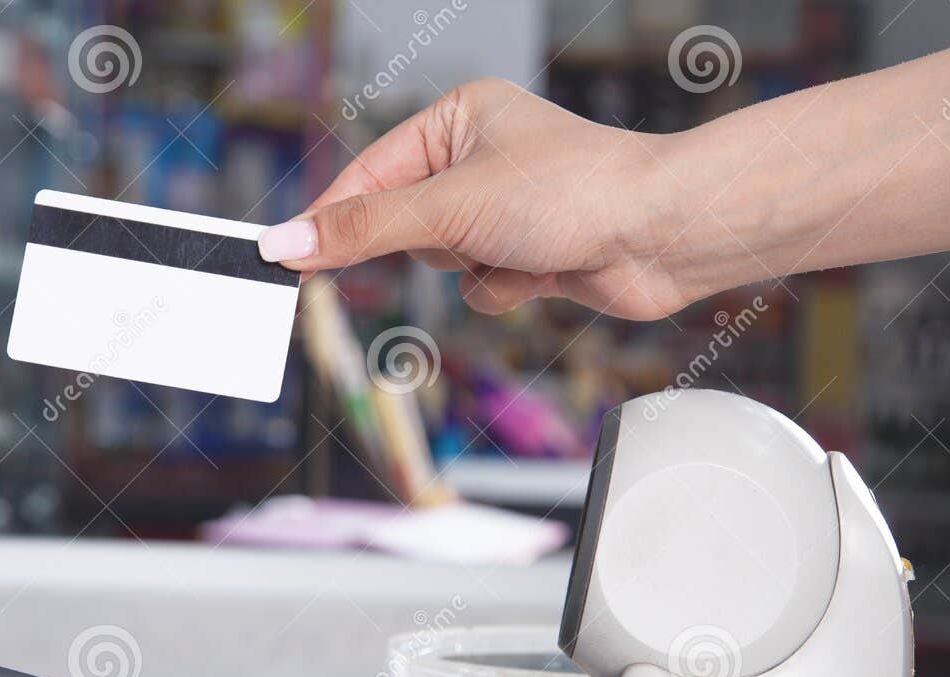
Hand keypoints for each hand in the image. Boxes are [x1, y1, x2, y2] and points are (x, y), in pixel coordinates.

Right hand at [257, 78, 684, 319]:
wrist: (661, 234)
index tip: (288, 256)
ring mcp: (504, 207)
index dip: (331, 218)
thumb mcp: (447, 209)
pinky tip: (543, 270)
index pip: (368, 173)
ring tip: (518, 246)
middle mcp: (479, 157)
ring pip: (440, 259)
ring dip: (470, 265)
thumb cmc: (574, 191)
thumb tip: (288, 242)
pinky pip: (477, 285)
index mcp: (458, 118)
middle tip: (442, 246)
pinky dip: (503, 287)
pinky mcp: (527, 251)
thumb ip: (362, 230)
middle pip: (400, 221)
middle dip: (428, 241)